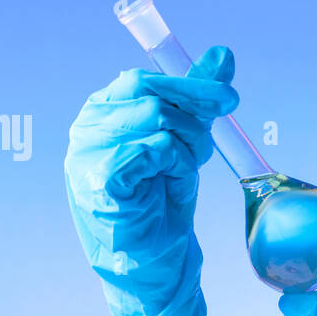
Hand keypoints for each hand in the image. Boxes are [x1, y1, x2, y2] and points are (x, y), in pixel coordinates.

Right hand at [64, 46, 238, 315]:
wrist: (156, 263)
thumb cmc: (163, 203)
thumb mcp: (186, 142)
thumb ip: (197, 98)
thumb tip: (223, 53)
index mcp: (103, 111)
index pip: (145, 79)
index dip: (191, 84)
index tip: (230, 98)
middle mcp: (88, 127)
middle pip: (150, 92)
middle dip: (196, 110)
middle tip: (219, 129)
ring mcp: (86, 153)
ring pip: (158, 118)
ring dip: (188, 146)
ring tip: (183, 173)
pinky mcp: (99, 180)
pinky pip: (154, 149)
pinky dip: (175, 166)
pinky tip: (169, 186)